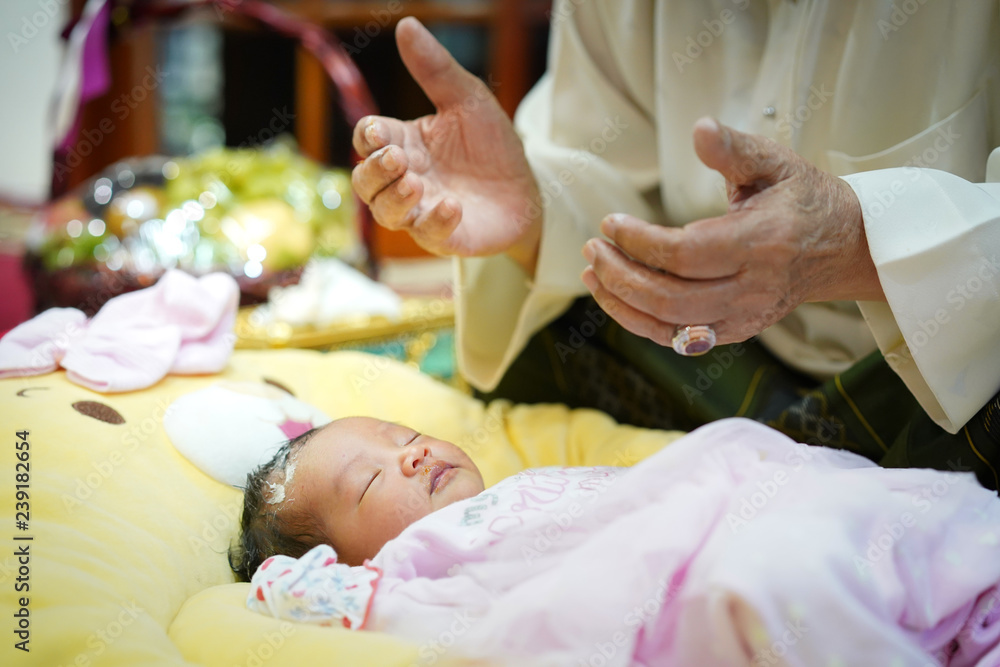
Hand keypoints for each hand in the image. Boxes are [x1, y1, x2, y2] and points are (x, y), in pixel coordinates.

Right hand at [351, 18, 541, 274]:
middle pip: (365, 182)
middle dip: (373, 171)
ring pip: (385, 212)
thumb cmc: (491, 145)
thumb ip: (435, 69)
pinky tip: (452, 206)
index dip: (366, 137)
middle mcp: (406, 179)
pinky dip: (434, 221)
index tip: (378, 132)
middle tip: (397, 160)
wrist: (528, 188)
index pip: (367, 141)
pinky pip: (427, 234)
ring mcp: (421, 210)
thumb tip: (406, 25)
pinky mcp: (444, 235)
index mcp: (404, 144)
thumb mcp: (467, 99)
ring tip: (415, 184)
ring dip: (395, 199)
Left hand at [580, 117, 884, 347]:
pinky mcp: (736, 331)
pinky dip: (640, 323)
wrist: (843, 247)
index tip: (610, 223)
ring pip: (670, 325)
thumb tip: (699, 128)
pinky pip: (678, 339)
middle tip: (593, 248)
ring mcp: (745, 317)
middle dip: (622, 275)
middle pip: (671, 297)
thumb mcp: (775, 162)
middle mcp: (754, 289)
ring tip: (593, 272)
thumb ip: (734, 148)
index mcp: (763, 243)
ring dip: (622, 302)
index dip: (640, 242)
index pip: (685, 254)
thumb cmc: (803, 198)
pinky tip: (615, 297)